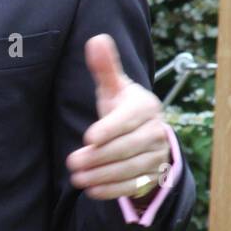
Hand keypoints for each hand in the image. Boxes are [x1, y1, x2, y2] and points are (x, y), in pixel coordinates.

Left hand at [65, 33, 169, 200]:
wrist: (146, 133)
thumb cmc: (122, 107)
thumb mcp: (114, 88)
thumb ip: (104, 67)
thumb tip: (96, 39)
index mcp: (145, 107)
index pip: (128, 120)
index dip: (109, 129)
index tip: (88, 138)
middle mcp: (156, 131)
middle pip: (127, 147)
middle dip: (99, 157)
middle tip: (72, 163)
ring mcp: (157, 155)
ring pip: (130, 168)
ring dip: (102, 175)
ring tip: (77, 178)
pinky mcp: (153, 175)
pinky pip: (134, 185)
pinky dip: (112, 190)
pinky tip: (92, 190)